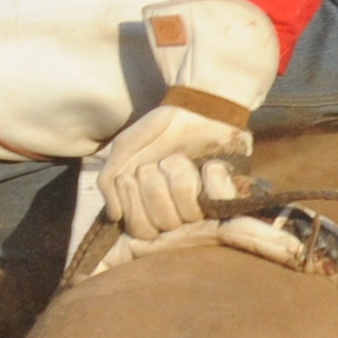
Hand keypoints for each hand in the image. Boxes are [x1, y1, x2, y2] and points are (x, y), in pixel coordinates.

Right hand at [101, 95, 250, 238]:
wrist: (196, 108)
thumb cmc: (158, 131)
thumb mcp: (125, 150)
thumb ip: (110, 181)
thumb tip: (115, 216)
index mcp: (152, 210)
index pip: (141, 230)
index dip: (137, 205)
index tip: (137, 174)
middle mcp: (178, 214)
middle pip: (165, 223)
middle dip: (157, 186)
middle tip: (160, 163)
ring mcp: (203, 208)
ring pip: (189, 213)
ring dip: (181, 175)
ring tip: (182, 160)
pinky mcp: (227, 195)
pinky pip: (219, 199)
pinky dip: (212, 175)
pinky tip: (209, 164)